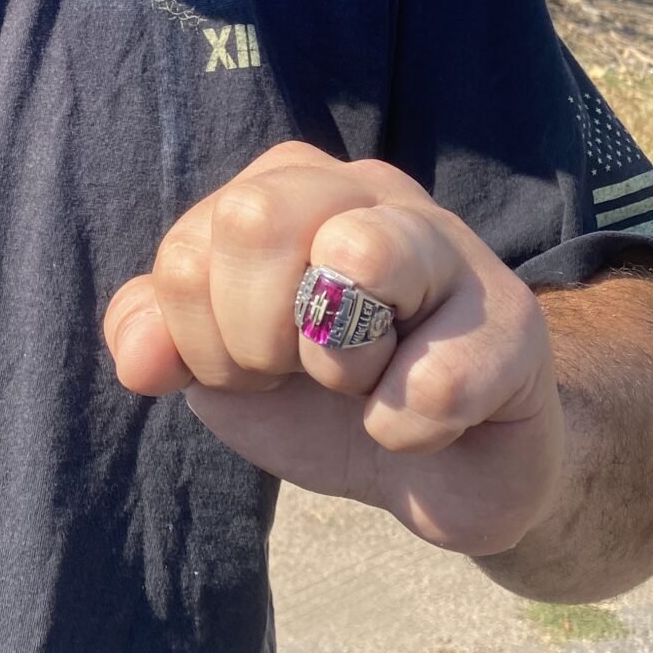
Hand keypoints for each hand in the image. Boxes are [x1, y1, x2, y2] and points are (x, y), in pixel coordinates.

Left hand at [102, 143, 564, 557]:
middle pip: (252, 218)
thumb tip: (137, 357)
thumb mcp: (225, 367)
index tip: (254, 367)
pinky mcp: (514, 323)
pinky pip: (434, 378)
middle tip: (305, 376)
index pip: (186, 250)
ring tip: (365, 386)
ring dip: (338, 365)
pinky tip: (429, 424)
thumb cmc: (329, 396)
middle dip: (256, 340)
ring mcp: (450, 244)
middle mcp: (367, 189)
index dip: (200, 340)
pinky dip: (407, 429)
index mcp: (288, 184)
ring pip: (358, 252)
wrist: (453, 468)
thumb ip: (157, 338)